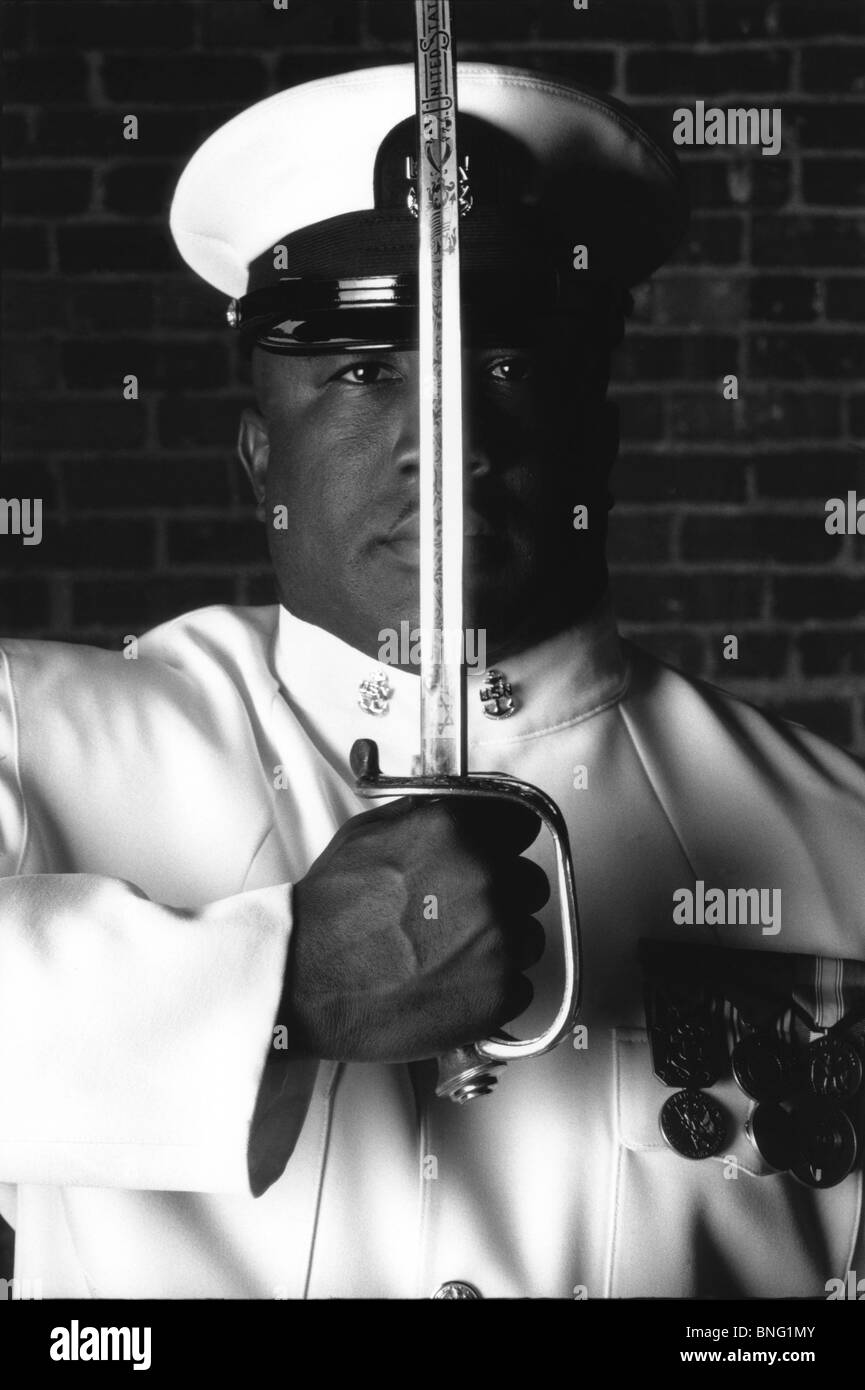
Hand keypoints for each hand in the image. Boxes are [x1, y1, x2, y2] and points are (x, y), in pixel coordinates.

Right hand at [284, 796, 547, 1061]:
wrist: (305, 978)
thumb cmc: (330, 911)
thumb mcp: (369, 833)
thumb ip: (425, 816)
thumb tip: (456, 807)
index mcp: (458, 832)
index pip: (523, 822)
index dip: (506, 841)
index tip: (497, 856)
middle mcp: (486, 879)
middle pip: (530, 884)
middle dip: (503, 897)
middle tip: (459, 917)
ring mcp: (498, 938)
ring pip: (530, 937)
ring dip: (501, 945)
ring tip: (448, 956)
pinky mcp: (499, 992)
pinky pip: (520, 986)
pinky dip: (493, 990)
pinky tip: (451, 986)